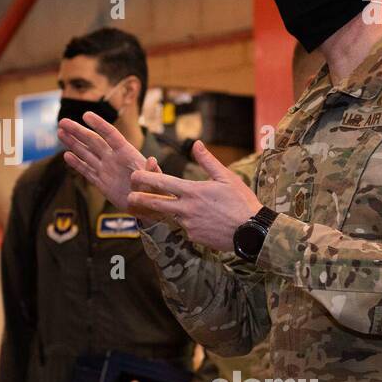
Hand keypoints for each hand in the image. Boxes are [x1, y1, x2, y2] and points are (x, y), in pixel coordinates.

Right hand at [56, 114, 146, 210]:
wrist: (149, 208)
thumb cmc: (156, 191)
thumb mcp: (155, 181)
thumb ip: (151, 171)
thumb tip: (152, 160)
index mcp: (127, 153)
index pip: (111, 135)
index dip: (99, 124)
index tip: (86, 115)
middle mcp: (114, 158)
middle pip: (93, 141)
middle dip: (78, 131)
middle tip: (62, 122)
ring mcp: (106, 170)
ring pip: (86, 153)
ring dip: (73, 143)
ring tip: (60, 132)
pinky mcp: (101, 183)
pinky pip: (87, 171)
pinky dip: (76, 164)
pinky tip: (66, 155)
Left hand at [127, 141, 262, 251]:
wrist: (252, 232)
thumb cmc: (241, 201)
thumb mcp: (226, 177)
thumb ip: (208, 161)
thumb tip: (196, 144)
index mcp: (193, 191)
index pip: (162, 183)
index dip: (145, 177)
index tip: (133, 174)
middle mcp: (186, 208)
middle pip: (156, 203)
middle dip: (140, 199)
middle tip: (128, 196)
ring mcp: (188, 225)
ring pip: (170, 215)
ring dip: (165, 211)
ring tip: (156, 207)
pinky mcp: (193, 237)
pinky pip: (185, 228)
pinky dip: (187, 223)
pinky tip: (200, 221)